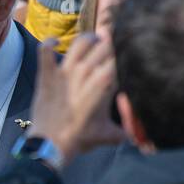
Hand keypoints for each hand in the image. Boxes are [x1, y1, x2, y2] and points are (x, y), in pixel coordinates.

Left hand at [26, 33, 125, 164]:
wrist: (51, 144)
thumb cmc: (80, 138)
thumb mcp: (108, 135)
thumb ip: (125, 131)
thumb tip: (138, 137)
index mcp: (104, 82)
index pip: (120, 57)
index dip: (126, 54)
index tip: (128, 56)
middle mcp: (86, 71)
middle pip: (104, 45)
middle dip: (111, 44)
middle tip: (112, 48)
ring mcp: (65, 71)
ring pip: (81, 42)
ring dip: (89, 39)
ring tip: (93, 40)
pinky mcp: (47, 74)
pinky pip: (45, 50)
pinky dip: (50, 43)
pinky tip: (55, 42)